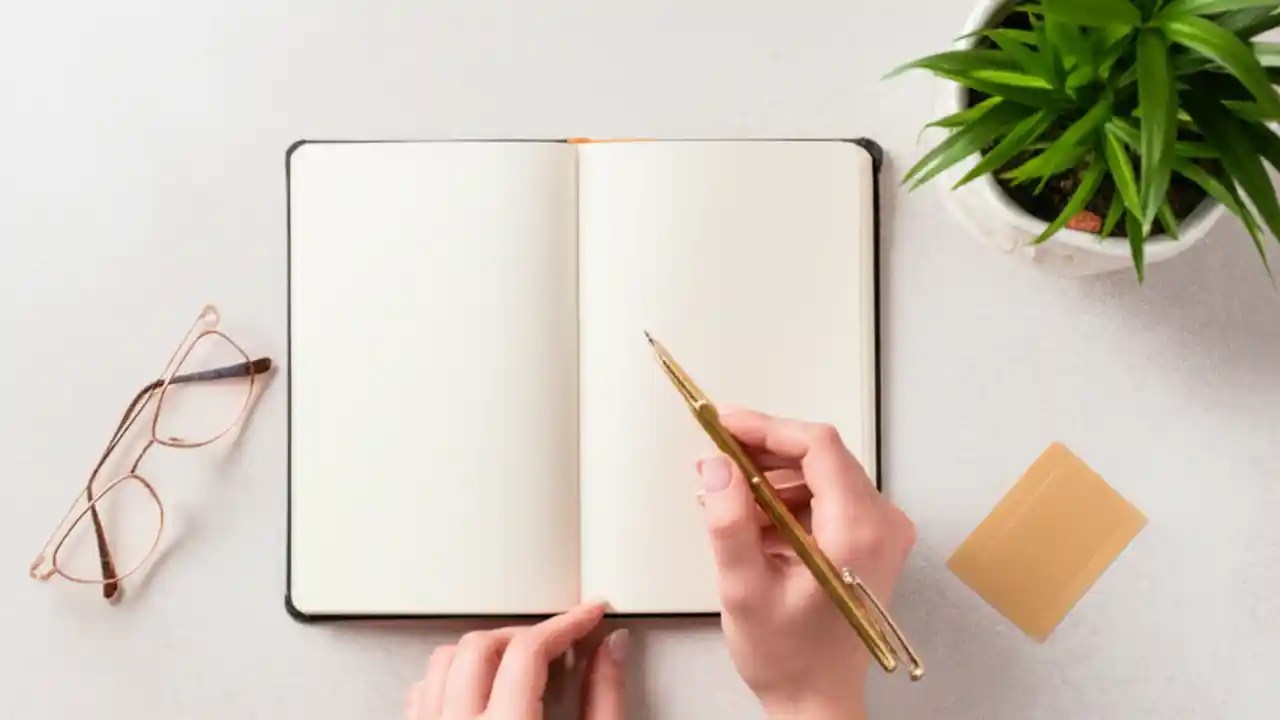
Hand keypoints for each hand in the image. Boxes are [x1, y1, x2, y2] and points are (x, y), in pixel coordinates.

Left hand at [404, 601, 628, 719]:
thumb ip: (605, 699)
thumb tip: (612, 649)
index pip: (529, 651)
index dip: (565, 623)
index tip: (588, 615)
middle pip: (480, 646)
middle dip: (524, 634)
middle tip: (556, 642)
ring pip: (443, 662)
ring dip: (484, 652)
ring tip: (518, 663)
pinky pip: (422, 694)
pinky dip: (451, 680)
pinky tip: (481, 689)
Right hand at [696, 408, 914, 719]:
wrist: (818, 699)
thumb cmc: (790, 658)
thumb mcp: (743, 590)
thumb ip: (728, 522)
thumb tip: (716, 466)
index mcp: (858, 533)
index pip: (817, 446)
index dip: (766, 427)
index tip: (725, 424)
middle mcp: (881, 525)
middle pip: (820, 455)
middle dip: (762, 452)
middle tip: (716, 458)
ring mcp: (880, 532)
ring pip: (821, 473)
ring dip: (771, 478)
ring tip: (727, 500)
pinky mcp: (870, 539)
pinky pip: (827, 496)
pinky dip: (787, 498)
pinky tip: (753, 519)